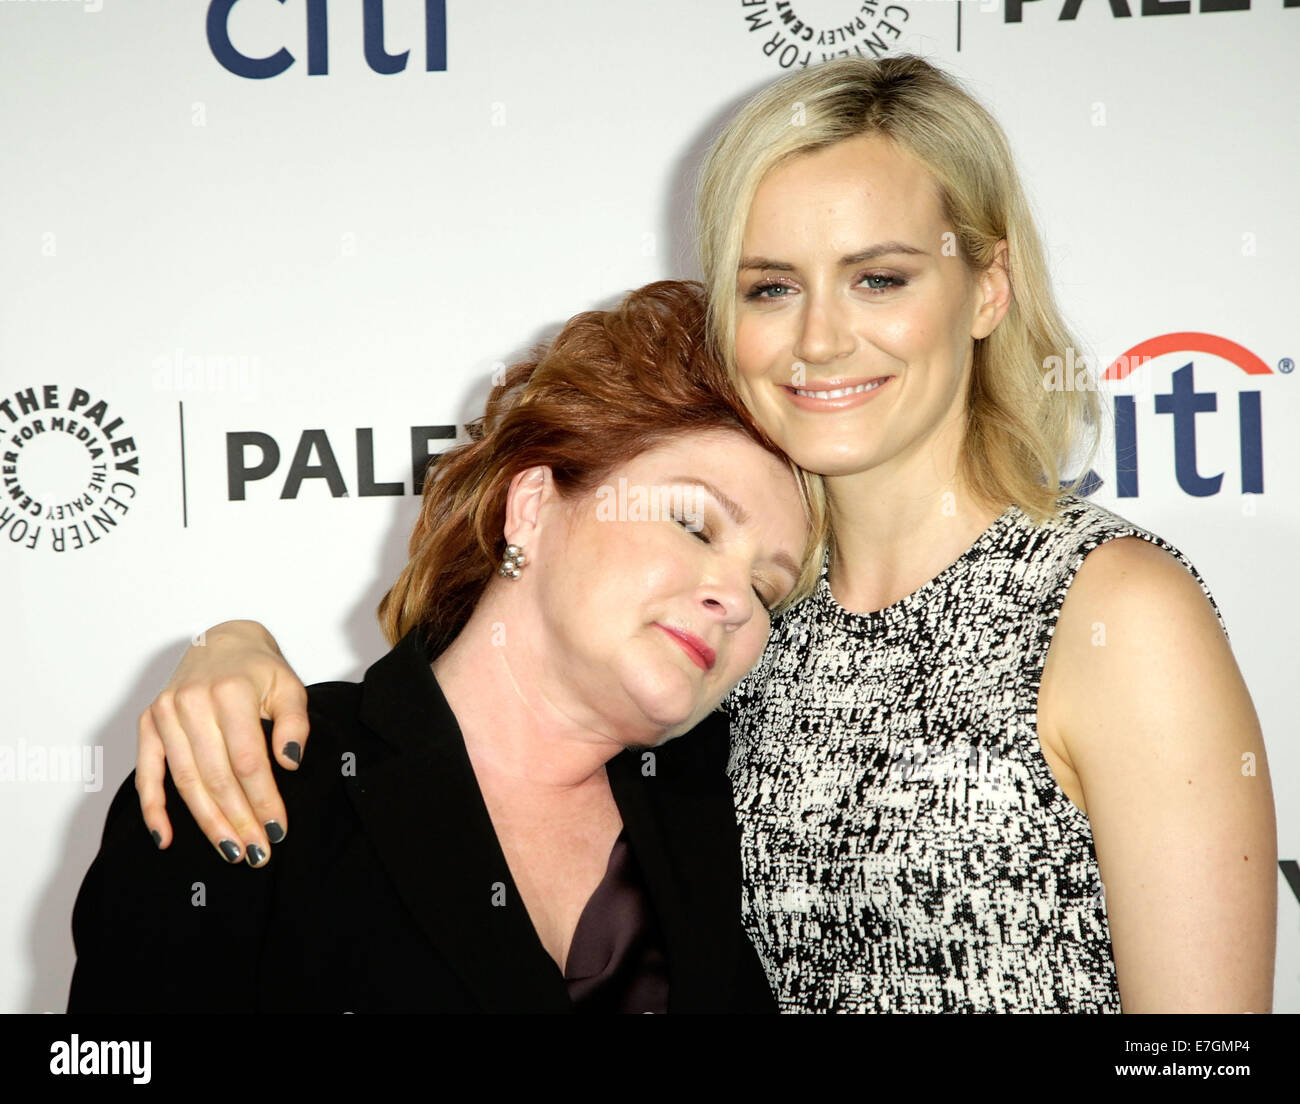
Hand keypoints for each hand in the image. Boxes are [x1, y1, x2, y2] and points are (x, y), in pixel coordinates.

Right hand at [137, 621, 308, 866]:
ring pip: (186, 781)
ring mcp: (165, 713)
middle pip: (216, 776)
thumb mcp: (290, 686)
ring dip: (207, 822)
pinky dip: (153, 808)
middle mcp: (192, 702)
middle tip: (257, 853)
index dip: (264, 799)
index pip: (248, 760)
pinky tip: (166, 838)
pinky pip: (147, 772)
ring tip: (231, 851)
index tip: (279, 830)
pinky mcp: (148, 723)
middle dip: (238, 820)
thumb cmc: (260, 670)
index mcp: (231, 691)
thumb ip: (295, 723)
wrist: (223, 641)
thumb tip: (289, 762)